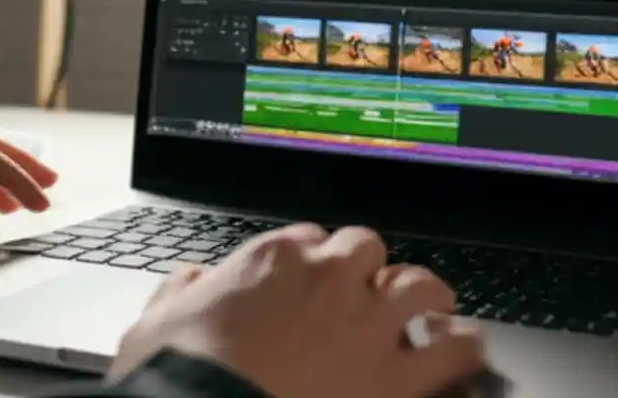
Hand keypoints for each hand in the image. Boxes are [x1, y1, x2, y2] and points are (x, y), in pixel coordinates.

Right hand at [110, 224, 484, 397]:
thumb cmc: (176, 377)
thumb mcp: (155, 324)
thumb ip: (182, 292)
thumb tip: (190, 282)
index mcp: (274, 260)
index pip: (308, 239)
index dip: (311, 262)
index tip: (309, 282)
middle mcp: (330, 279)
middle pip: (366, 249)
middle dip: (366, 270)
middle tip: (365, 295)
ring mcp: (369, 325)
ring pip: (421, 285)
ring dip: (426, 297)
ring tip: (432, 314)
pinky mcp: (395, 377)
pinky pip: (454, 351)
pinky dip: (462, 350)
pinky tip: (462, 355)